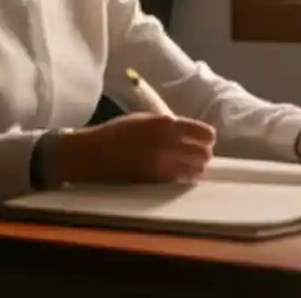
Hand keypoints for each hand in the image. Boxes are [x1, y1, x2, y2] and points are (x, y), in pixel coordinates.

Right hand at [51, 112, 216, 184]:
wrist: (93, 154)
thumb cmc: (117, 132)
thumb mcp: (144, 119)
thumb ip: (167, 124)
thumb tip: (188, 132)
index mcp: (165, 124)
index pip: (202, 132)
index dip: (208, 137)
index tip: (208, 139)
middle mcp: (167, 144)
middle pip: (203, 153)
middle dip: (204, 153)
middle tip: (200, 153)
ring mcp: (162, 164)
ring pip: (195, 169)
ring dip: (196, 167)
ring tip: (192, 165)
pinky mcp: (155, 181)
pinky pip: (180, 179)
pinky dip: (184, 176)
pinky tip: (180, 173)